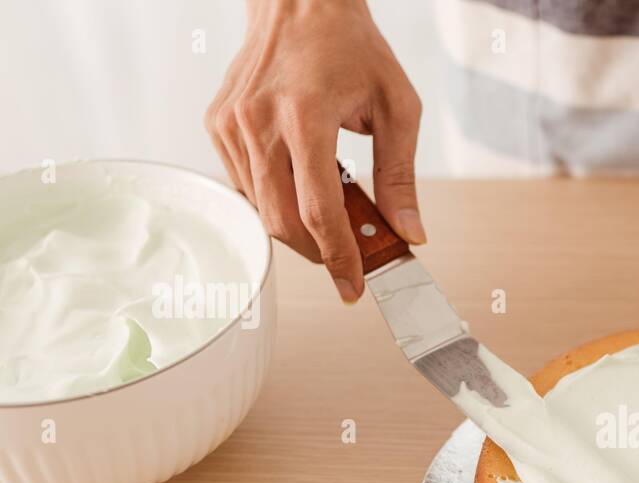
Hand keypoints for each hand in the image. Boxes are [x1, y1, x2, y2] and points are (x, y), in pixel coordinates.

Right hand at [205, 0, 423, 301]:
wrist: (299, 2)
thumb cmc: (352, 48)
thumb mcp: (397, 107)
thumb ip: (401, 175)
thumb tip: (409, 231)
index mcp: (305, 117)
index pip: (318, 210)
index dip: (338, 257)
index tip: (354, 287)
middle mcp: (259, 122)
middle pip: (284, 220)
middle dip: (318, 252)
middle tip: (348, 261)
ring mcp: (231, 124)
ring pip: (261, 209)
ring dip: (298, 229)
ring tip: (331, 216)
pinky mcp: (218, 124)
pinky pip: (245, 185)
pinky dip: (275, 201)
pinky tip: (301, 187)